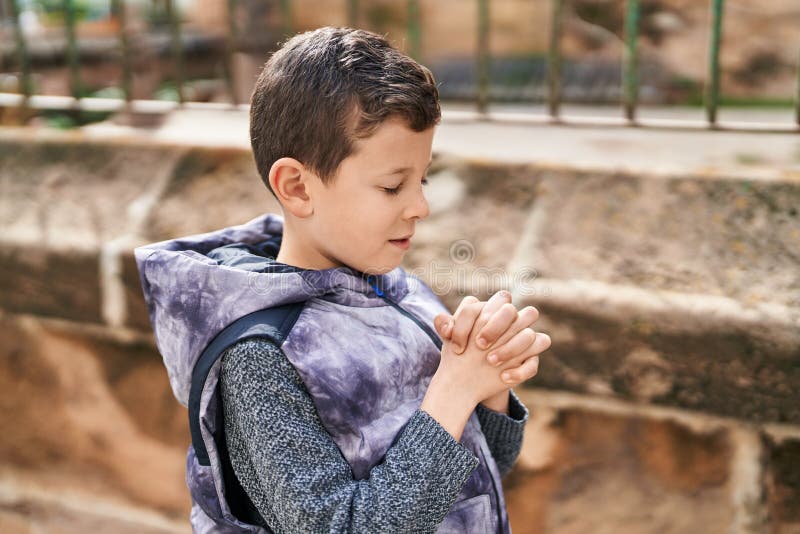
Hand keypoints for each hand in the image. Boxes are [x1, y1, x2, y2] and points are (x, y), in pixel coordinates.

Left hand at [433, 291, 549, 406]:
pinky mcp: (530, 359)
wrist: (470, 377)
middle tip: (479, 346)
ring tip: (491, 362)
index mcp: (491, 310)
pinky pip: (534, 362)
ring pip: (530, 334)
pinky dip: (521, 370)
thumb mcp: (451, 340)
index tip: (459, 344)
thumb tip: (446, 326)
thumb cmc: (462, 350)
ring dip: (510, 348)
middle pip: (511, 311)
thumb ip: (445, 327)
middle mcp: (511, 321)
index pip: (487, 301)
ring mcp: (523, 339)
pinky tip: (503, 378)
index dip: (473, 319)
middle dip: (495, 327)